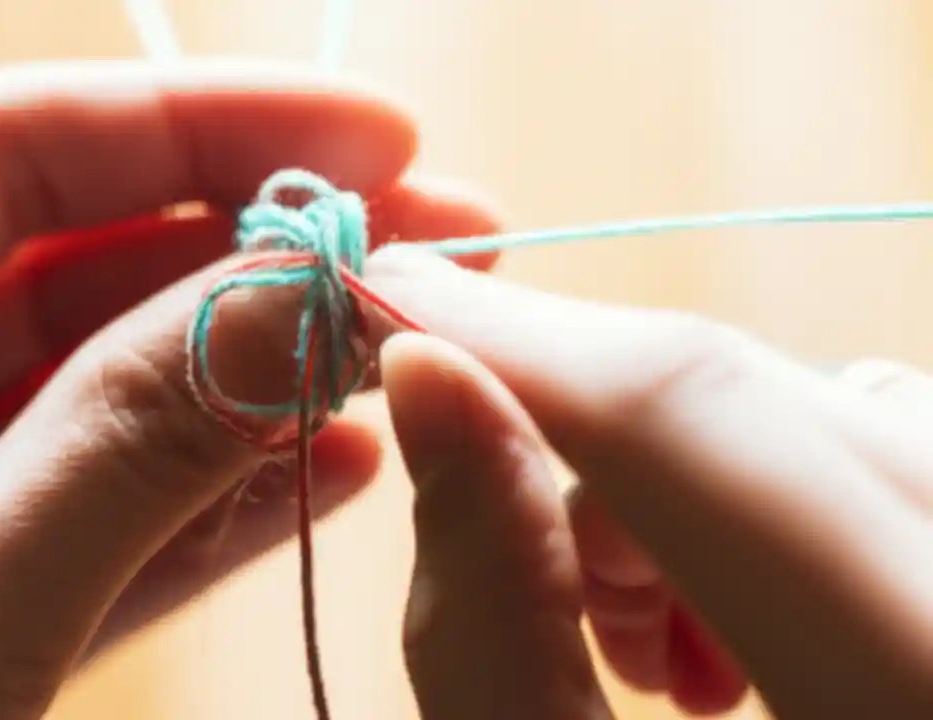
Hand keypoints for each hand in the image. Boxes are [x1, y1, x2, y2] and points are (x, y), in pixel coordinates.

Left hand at [0, 62, 499, 718]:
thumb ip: (121, 449)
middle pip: (55, 260)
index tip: (372, 134)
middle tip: (423, 242)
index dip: (196, 125)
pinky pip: (75, 507)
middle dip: (246, 251)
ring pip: (80, 389)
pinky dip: (200, 490)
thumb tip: (301, 303)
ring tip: (397, 350)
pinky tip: (323, 464)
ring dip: (244, 368)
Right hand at [369, 250, 932, 718]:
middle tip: (501, 521)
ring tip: (632, 637)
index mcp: (911, 680)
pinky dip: (759, 508)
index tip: (387, 298)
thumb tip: (424, 378)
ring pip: (844, 413)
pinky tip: (714, 639)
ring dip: (680, 483)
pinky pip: (889, 460)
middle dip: (593, 425)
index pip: (692, 420)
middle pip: (778, 394)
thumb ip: (488, 616)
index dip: (518, 342)